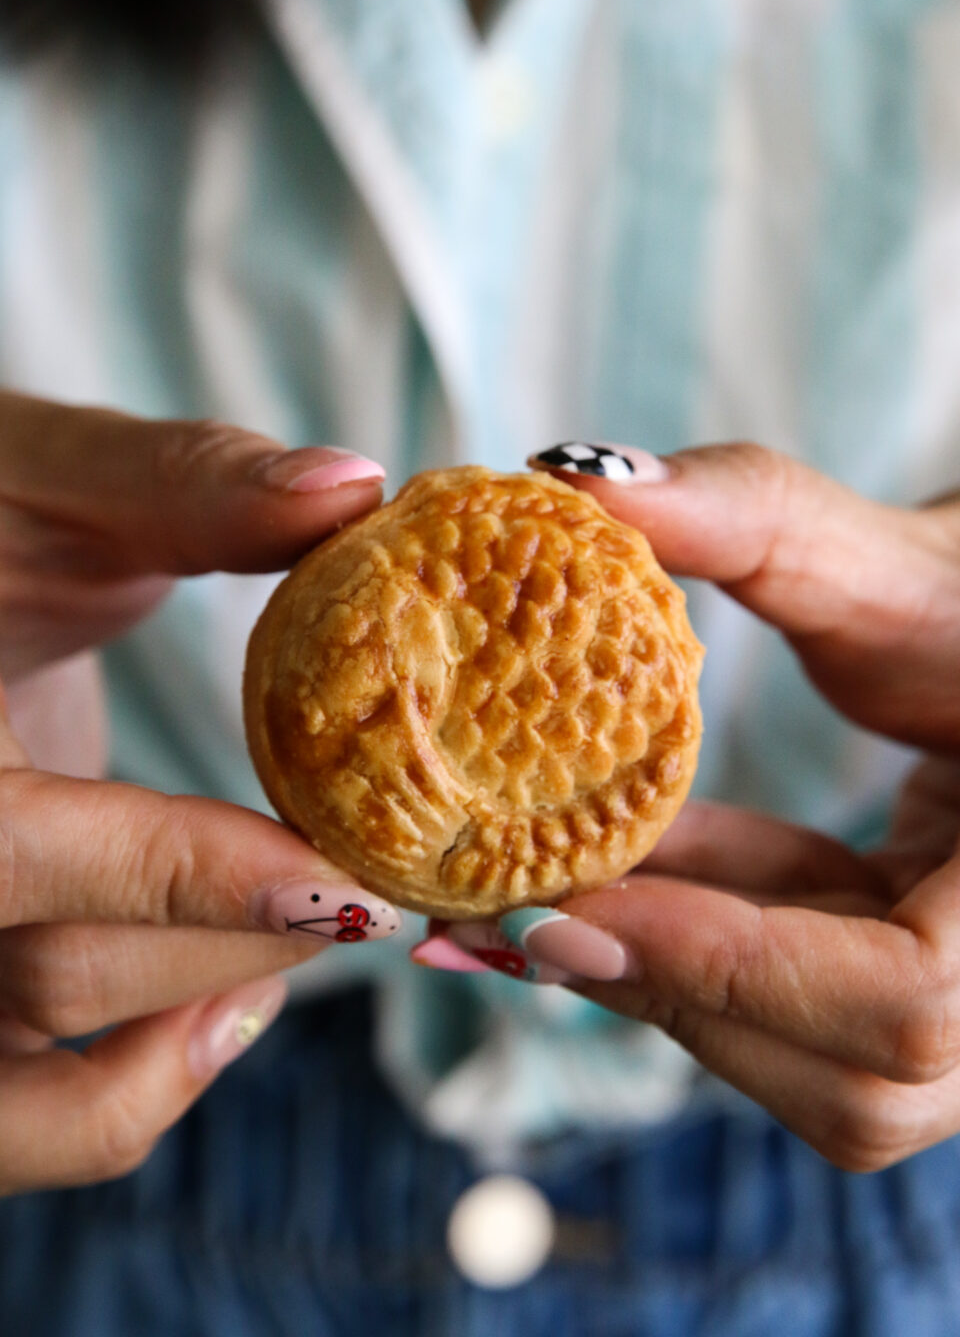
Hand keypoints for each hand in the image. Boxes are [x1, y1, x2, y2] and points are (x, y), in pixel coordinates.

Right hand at [0, 394, 401, 1193]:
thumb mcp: (42, 481)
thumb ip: (183, 486)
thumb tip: (352, 488)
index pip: (10, 849)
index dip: (184, 877)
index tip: (344, 880)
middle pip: (47, 977)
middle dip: (235, 943)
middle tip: (377, 888)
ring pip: (26, 1096)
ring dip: (183, 1048)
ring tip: (303, 951)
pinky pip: (21, 1118)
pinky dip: (127, 1096)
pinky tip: (228, 1000)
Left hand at [429, 442, 959, 1170]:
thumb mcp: (898, 560)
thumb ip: (754, 514)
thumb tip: (568, 470)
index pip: (910, 996)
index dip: (731, 967)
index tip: (564, 915)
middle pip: (863, 1077)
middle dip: (683, 997)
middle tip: (518, 920)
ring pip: (831, 1072)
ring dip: (684, 983)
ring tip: (551, 896)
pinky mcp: (928, 986)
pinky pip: (811, 1006)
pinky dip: (711, 948)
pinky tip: (623, 867)